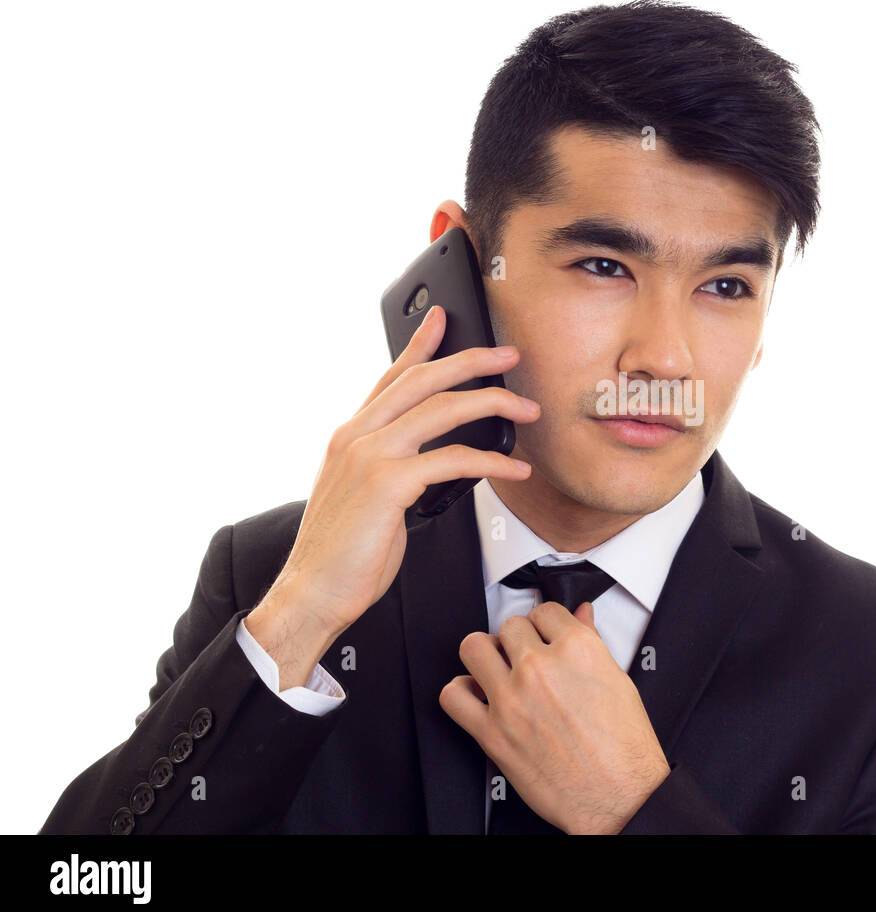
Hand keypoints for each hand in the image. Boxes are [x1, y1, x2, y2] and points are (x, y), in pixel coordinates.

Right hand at [247, 304, 540, 682]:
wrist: (313, 592)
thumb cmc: (343, 554)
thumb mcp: (366, 497)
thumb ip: (393, 468)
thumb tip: (435, 460)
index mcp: (350, 437)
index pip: (391, 378)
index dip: (419, 345)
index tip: (442, 320)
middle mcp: (357, 436)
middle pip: (422, 380)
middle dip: (471, 360)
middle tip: (508, 355)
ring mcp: (370, 456)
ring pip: (442, 410)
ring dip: (492, 404)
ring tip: (526, 410)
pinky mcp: (388, 484)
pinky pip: (453, 460)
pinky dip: (492, 463)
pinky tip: (515, 470)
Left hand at [440, 601, 670, 833]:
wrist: (618, 796)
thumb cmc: (623, 748)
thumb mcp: (617, 681)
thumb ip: (591, 642)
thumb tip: (581, 616)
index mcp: (577, 651)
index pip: (545, 611)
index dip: (545, 624)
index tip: (544, 634)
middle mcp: (541, 669)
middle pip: (510, 626)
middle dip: (518, 640)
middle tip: (526, 658)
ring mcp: (512, 699)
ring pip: (474, 647)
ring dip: (485, 655)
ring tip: (497, 669)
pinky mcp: (491, 733)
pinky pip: (453, 696)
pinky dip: (460, 693)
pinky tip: (477, 697)